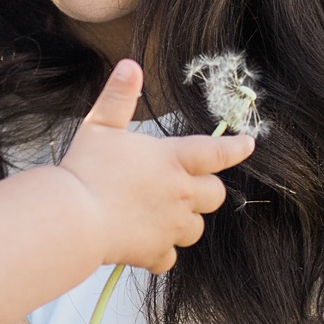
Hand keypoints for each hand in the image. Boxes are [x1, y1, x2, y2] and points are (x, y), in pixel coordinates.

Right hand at [58, 59, 249, 273]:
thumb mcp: (100, 125)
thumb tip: (130, 66)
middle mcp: (180, 194)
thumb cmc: (86, 170)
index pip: (216, 152)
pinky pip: (169, 257)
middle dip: (207, 189)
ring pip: (196, 227)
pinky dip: (161, 252)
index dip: (236, 148)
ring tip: (163, 213)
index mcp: (171, 160)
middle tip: (186, 185)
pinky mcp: (155, 252)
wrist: (74, 218)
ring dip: (186, 221)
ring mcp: (170, 226)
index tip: (249, 145)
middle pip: (215, 194)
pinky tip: (145, 242)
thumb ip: (119, 96)